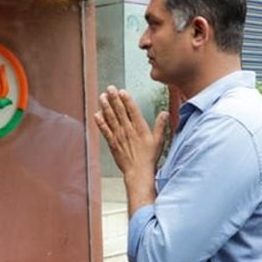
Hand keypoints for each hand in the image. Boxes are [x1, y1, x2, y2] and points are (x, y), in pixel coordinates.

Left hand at [93, 86, 166, 212]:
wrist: (138, 173)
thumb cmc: (149, 158)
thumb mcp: (159, 141)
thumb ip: (161, 126)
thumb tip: (165, 113)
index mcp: (140, 129)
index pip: (133, 111)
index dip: (127, 100)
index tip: (122, 91)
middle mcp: (129, 131)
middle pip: (120, 112)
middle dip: (114, 99)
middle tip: (109, 89)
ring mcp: (119, 137)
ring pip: (111, 119)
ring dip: (106, 107)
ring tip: (102, 97)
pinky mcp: (113, 144)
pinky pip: (105, 131)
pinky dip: (100, 123)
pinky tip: (96, 114)